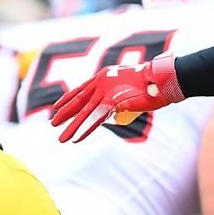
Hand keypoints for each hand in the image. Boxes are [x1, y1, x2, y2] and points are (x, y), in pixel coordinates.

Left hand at [47, 54, 181, 142]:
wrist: (160, 80)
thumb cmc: (150, 83)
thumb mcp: (129, 85)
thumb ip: (118, 93)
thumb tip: (115, 105)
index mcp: (103, 76)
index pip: (81, 88)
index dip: (68, 98)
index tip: (57, 106)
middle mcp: (101, 82)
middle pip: (78, 100)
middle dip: (65, 113)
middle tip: (53, 124)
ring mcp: (106, 91)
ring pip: (84, 112)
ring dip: (72, 127)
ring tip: (61, 138)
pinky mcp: (113, 101)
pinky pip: (96, 119)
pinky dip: (86, 130)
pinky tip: (77, 139)